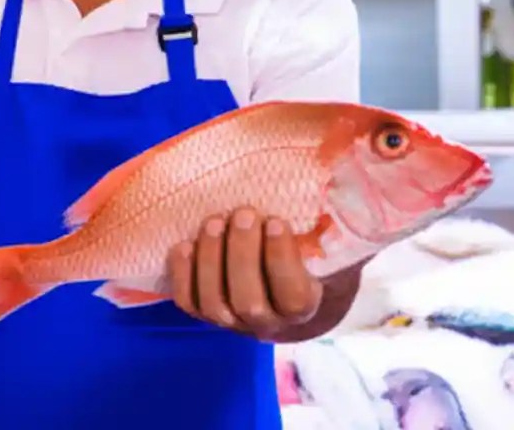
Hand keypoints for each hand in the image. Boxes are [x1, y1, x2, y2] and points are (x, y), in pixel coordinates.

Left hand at [167, 207, 323, 339]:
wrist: (285, 293)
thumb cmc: (307, 259)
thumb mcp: (325, 248)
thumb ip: (327, 231)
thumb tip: (331, 192)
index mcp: (303, 308)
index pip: (292, 295)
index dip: (281, 259)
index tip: (276, 221)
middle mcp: (266, 322)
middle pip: (248, 300)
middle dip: (242, 253)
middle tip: (243, 214)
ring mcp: (232, 321)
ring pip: (214, 302)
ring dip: (210, 259)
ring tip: (214, 222)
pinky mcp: (204, 315)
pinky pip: (187, 302)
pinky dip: (182, 274)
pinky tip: (184, 244)